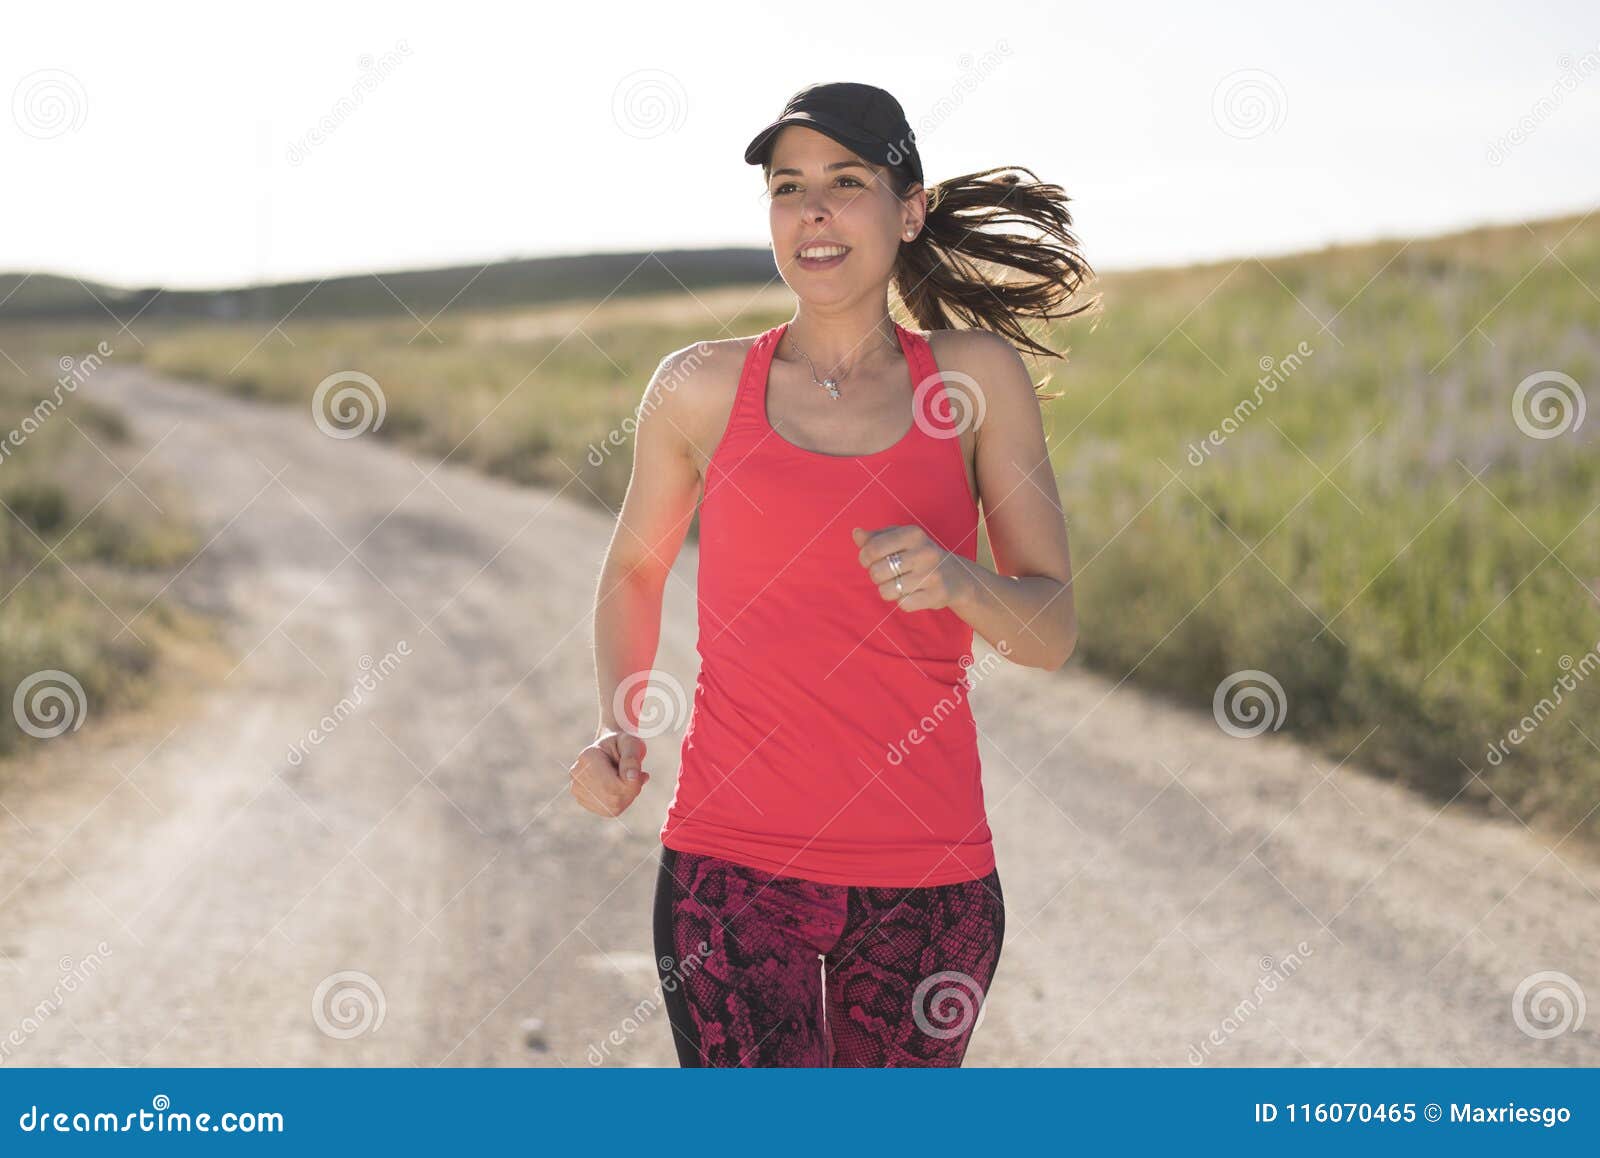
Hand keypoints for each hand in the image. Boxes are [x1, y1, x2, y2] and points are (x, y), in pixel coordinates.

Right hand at [569, 727, 650, 816]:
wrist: (608, 750)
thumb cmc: (622, 745)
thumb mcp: (631, 744)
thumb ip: (632, 759)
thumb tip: (632, 777)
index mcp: (588, 757)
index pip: (613, 786)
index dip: (633, 785)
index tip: (640, 773)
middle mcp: (577, 774)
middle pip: (613, 799)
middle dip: (630, 791)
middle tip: (636, 776)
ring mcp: (576, 788)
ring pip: (612, 808)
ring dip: (626, 797)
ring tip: (625, 780)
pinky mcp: (581, 799)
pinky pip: (608, 811)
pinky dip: (619, 802)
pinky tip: (619, 788)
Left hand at [851, 524, 971, 612]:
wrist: (955, 575)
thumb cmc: (918, 554)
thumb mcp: (900, 539)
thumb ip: (875, 537)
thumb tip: (856, 534)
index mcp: (913, 534)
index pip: (872, 548)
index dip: (864, 558)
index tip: (870, 561)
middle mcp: (924, 552)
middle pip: (877, 572)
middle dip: (876, 576)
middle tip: (888, 574)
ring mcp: (932, 574)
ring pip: (887, 591)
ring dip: (888, 590)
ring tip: (899, 584)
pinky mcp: (936, 595)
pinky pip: (903, 604)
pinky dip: (903, 601)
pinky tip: (913, 593)